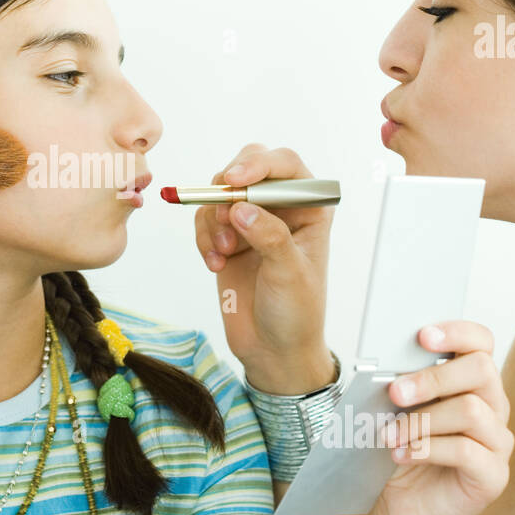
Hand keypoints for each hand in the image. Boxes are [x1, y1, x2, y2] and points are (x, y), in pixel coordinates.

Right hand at [192, 144, 334, 391]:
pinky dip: (203, 238)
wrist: (273, 349)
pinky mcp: (228, 237)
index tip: (234, 182)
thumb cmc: (296, 312)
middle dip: (228, 187)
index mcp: (310, 207)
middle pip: (248, 167)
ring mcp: (252, 221)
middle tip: (222, 212)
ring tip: (224, 254)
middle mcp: (281, 207)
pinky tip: (214, 264)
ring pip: (220, 193)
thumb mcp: (289, 274)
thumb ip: (269, 237)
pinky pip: (204, 219)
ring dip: (214, 220)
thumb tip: (241, 207)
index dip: (258, 165)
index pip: (285, 166)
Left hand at [372, 320, 513, 514]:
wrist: (404, 508)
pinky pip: (466, 451)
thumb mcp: (398, 413)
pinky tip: (400, 454)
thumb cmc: (403, 452)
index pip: (482, 343)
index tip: (422, 336)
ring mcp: (498, 442)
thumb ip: (402, 387)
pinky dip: (426, 449)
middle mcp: (493, 407)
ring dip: (421, 420)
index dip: (457, 333)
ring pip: (470, 411)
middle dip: (432, 377)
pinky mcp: (494, 476)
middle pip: (481, 370)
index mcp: (472, 383)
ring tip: (389, 434)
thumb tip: (386, 366)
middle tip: (394, 392)